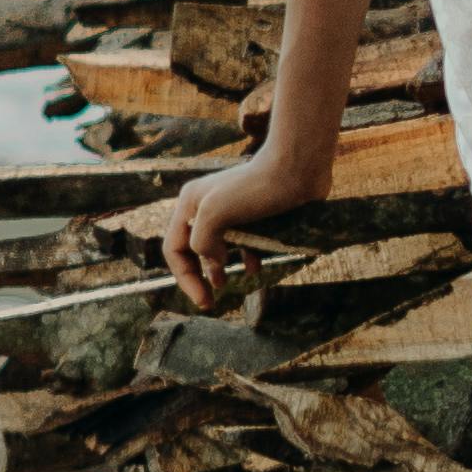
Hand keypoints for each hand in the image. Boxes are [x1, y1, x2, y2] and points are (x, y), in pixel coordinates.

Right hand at [163, 138, 320, 314]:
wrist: (298, 169)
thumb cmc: (256, 188)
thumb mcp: (215, 214)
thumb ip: (202, 243)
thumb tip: (213, 263)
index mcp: (190, 204)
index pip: (173, 248)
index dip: (185, 277)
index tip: (203, 299)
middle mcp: (206, 207)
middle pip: (192, 250)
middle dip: (199, 276)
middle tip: (210, 301)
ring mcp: (231, 210)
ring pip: (218, 248)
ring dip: (219, 268)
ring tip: (226, 284)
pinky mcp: (254, 215)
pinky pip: (243, 243)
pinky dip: (245, 258)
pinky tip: (254, 268)